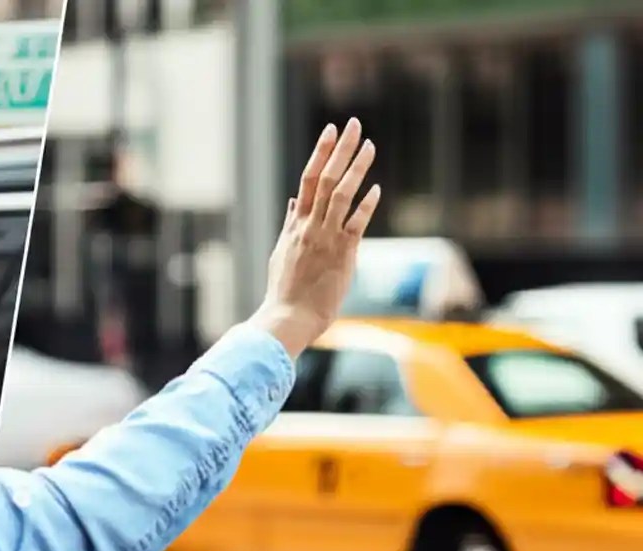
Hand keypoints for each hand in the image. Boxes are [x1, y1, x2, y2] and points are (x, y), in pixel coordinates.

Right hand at [249, 117, 381, 357]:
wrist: (288, 317)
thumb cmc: (286, 291)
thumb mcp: (282, 253)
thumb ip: (290, 225)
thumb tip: (295, 202)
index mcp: (295, 225)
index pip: (308, 180)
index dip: (320, 153)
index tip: (330, 131)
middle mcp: (309, 226)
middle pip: (324, 178)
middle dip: (339, 149)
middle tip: (352, 124)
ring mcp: (325, 238)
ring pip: (340, 194)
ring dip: (355, 168)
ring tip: (368, 145)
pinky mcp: (341, 254)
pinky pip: (355, 224)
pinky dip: (365, 205)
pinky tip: (376, 188)